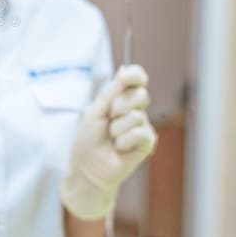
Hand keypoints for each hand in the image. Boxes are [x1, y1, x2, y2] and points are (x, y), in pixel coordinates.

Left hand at [60, 64, 157, 219]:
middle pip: (139, 94)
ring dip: (117, 128)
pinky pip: (141, 133)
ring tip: (111, 138)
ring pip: (137, 115)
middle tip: (108, 120)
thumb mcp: (96, 111)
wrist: (88, 167)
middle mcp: (134, 110)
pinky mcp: (147, 142)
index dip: (135, 75)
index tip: (127, 76)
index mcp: (120, 99)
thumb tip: (125, 69)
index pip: (136, 80)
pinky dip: (125, 141)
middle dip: (118, 106)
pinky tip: (119, 148)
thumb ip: (112, 92)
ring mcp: (142, 126)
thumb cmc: (88, 139)